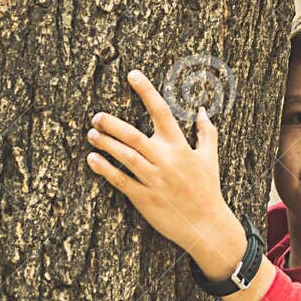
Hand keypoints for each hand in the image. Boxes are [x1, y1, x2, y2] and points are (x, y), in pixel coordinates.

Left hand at [85, 69, 245, 276]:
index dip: (146, 91)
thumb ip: (206, 132)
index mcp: (180, 146)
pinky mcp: (144, 198)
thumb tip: (202, 110)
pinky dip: (105, 169)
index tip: (132, 75)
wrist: (206, 225)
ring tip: (91, 134)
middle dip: (112, 124)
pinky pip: (120, 180)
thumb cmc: (207, 189)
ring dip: (105, 143)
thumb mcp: (209, 158)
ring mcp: (154, 179)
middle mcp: (165, 160)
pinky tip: (92, 159)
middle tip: (96, 117)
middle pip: (134, 135)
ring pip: (124, 156)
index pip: (161, 111)